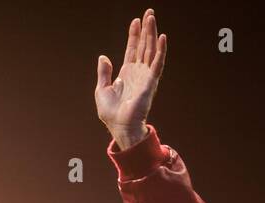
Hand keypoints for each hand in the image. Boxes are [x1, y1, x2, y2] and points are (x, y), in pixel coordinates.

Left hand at [96, 8, 165, 147]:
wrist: (119, 127)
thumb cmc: (111, 113)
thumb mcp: (102, 89)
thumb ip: (104, 72)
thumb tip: (103, 57)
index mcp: (126, 73)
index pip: (132, 49)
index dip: (134, 35)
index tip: (135, 20)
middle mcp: (138, 73)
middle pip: (143, 46)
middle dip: (146, 29)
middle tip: (149, 12)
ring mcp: (145, 76)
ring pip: (150, 50)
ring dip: (152, 34)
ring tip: (152, 18)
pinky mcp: (150, 82)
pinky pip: (157, 63)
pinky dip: (161, 50)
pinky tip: (162, 37)